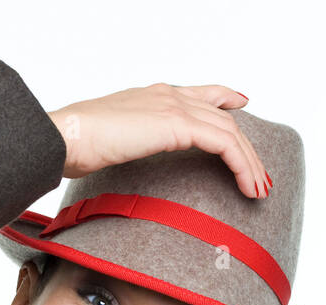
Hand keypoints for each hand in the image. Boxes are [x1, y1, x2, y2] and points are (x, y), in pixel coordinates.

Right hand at [47, 84, 268, 197]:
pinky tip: (247, 185)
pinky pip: (224, 143)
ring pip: (229, 131)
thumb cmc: (74, 144)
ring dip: (248, 162)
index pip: (199, 93)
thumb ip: (127, 144)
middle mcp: (168, 95)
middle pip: (223, 116)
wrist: (66, 136)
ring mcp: (174, 106)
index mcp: (152, 96)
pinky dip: (241, 165)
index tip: (240, 105)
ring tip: (257, 189)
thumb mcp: (110, 142)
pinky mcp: (178, 123)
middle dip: (246, 148)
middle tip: (259, 175)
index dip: (224, 98)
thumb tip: (124, 158)